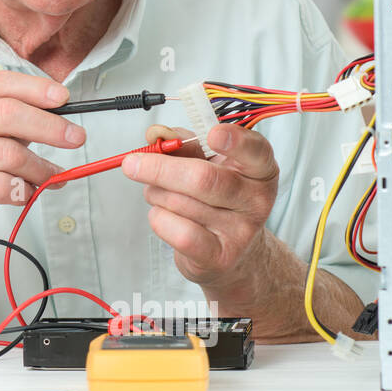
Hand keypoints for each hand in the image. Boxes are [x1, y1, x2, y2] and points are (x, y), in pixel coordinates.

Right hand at [0, 70, 84, 280]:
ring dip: (40, 169)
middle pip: (8, 113)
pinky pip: (3, 184)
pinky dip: (24, 191)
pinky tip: (26, 195)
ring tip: (50, 179)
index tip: (64, 98)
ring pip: (10, 153)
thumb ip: (11, 129)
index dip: (35, 88)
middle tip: (76, 138)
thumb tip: (60, 120)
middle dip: (50, 126)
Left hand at [120, 122, 279, 297]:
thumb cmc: (215, 199)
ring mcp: (241, 231)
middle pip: (203, 178)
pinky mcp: (220, 256)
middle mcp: (256, 199)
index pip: (255, 150)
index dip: (234, 141)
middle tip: (132, 164)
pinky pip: (176, 229)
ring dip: (156, 193)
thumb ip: (182, 143)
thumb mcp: (206, 163)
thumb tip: (155, 134)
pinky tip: (165, 216)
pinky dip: (158, 218)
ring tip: (160, 195)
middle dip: (159, 168)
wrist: (231, 252)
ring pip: (180, 202)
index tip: (211, 134)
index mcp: (259, 169)